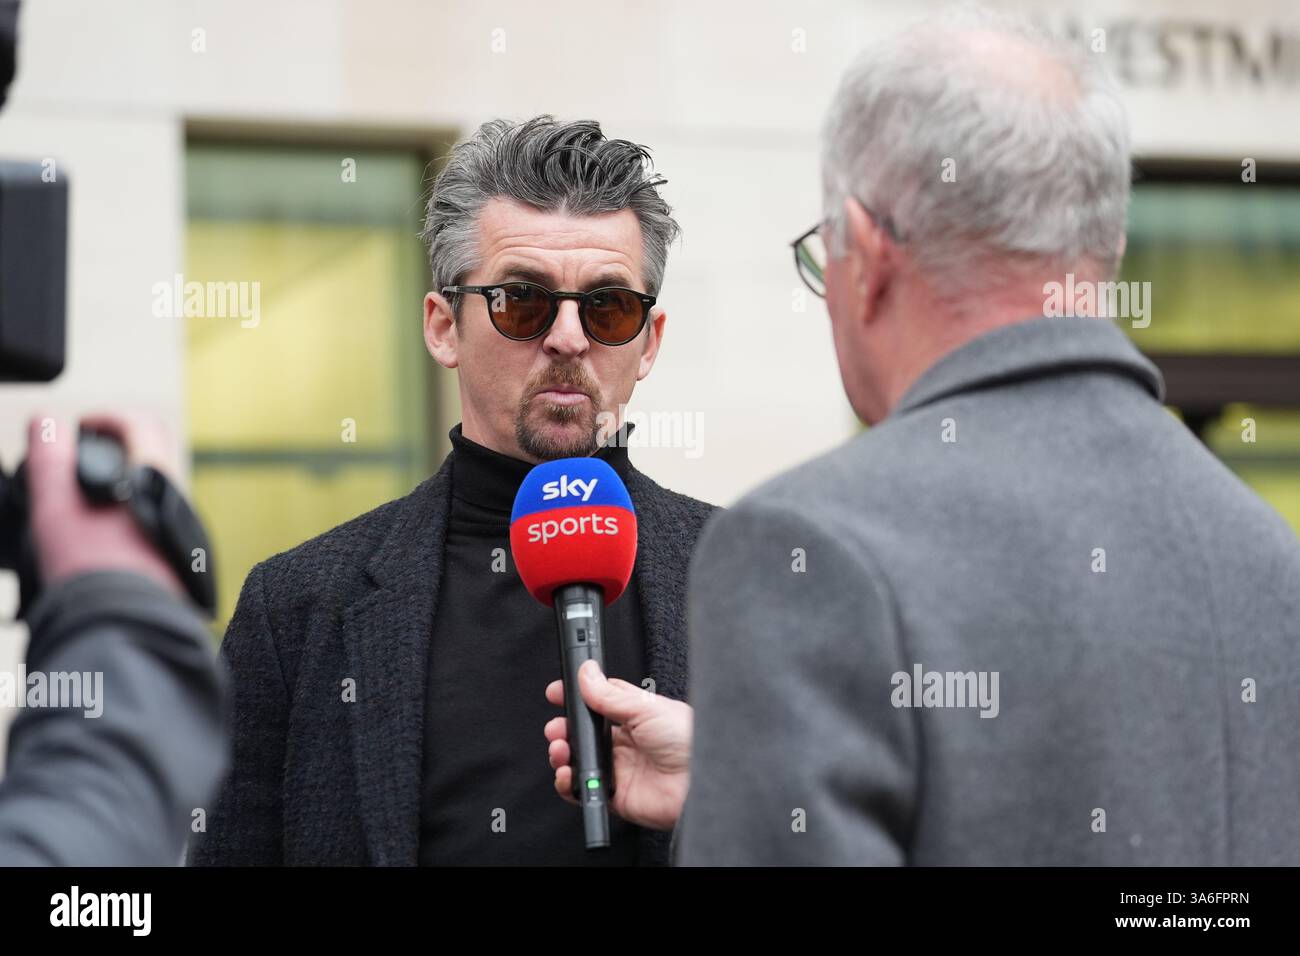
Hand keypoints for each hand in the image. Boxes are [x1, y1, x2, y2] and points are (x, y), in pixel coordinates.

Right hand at [26, 411, 185, 595]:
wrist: (124, 632)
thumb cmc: (93, 572)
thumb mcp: (58, 509)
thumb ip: (51, 462)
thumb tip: (46, 422)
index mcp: (156, 479)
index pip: (141, 425)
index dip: (107, 418)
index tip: (79, 429)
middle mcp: (177, 501)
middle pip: (151, 456)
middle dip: (113, 450)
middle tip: (77, 462)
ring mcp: (181, 531)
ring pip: (152, 491)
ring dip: (119, 485)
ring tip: (82, 502)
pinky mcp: (178, 558)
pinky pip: (154, 521)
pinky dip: (127, 514)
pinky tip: (101, 535)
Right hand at [545, 659, 691, 830]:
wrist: (701, 782)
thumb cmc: (687, 740)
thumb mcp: (646, 708)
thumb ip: (610, 694)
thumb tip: (587, 673)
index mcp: (636, 716)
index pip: (599, 702)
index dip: (577, 697)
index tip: (557, 693)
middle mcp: (626, 742)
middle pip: (584, 733)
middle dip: (565, 729)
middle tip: (556, 727)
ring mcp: (620, 769)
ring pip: (580, 760)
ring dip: (563, 753)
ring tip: (560, 748)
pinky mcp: (615, 795)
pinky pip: (584, 790)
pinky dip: (570, 783)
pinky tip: (566, 773)